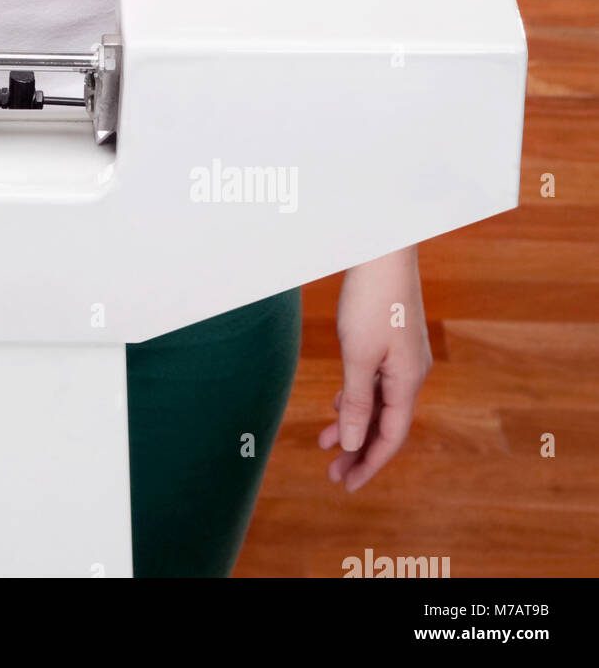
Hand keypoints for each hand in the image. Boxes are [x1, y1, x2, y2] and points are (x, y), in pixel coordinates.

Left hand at [319, 245, 432, 491]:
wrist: (383, 250)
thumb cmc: (371, 299)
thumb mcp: (358, 354)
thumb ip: (357, 400)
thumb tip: (354, 444)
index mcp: (407, 380)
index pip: (390, 436)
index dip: (369, 464)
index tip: (346, 485)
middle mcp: (410, 373)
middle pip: (385, 424)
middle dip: (359, 451)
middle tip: (333, 474)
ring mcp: (401, 356)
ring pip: (378, 402)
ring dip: (354, 424)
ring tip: (326, 444)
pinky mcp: (390, 340)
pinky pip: (374, 382)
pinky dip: (356, 398)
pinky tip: (338, 405)